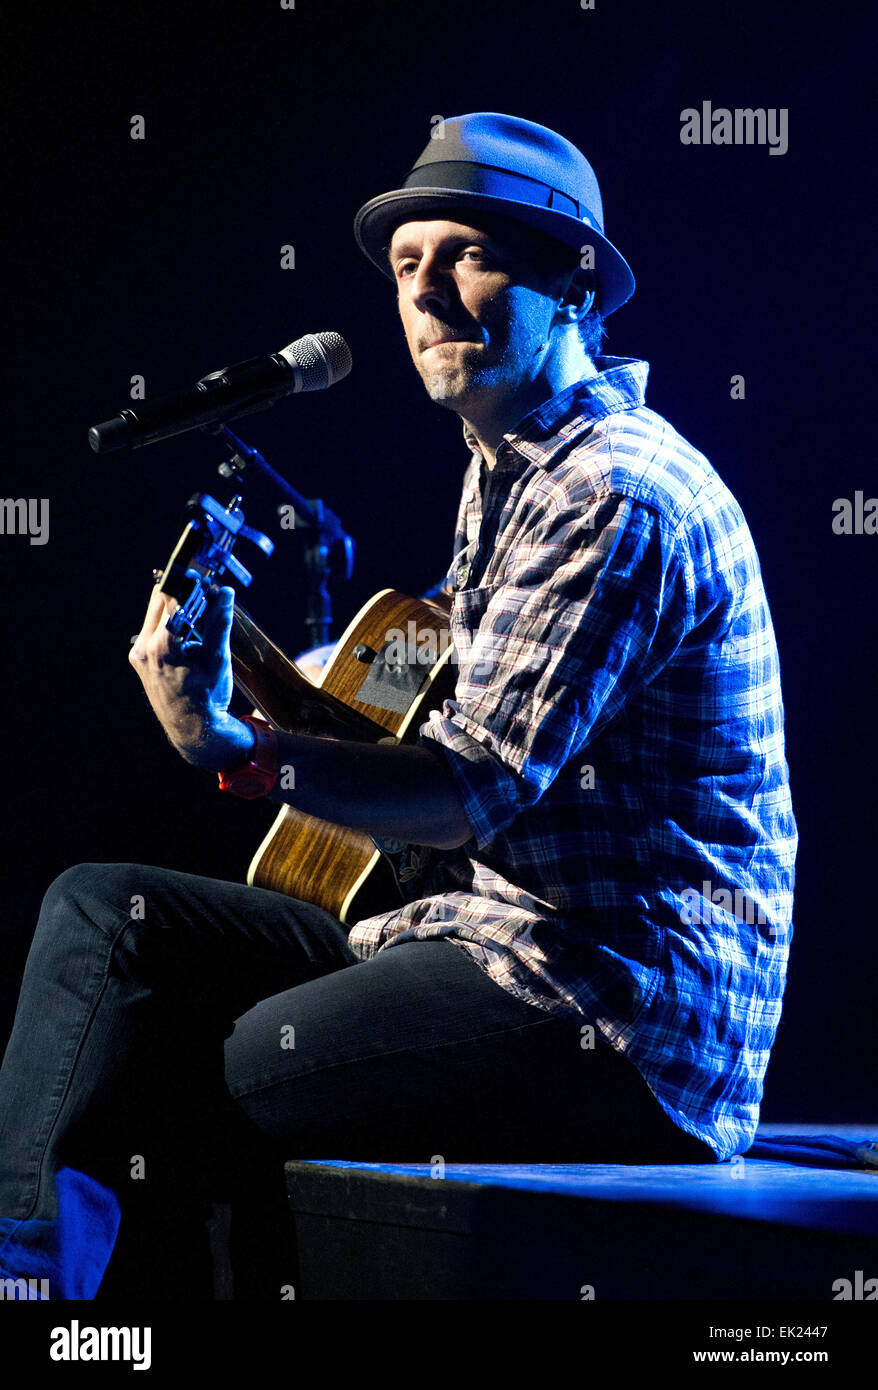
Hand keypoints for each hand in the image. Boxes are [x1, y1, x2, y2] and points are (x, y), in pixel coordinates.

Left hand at [128, 584, 253, 770]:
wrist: (193, 729)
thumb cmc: (208, 696)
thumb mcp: (218, 658)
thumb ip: (219, 622)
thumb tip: (225, 593)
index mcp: (163, 645)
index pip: (171, 598)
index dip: (188, 585)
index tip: (203, 579)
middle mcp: (144, 647)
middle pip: (159, 603)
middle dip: (181, 594)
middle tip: (203, 591)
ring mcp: (138, 655)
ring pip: (155, 616)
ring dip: (175, 610)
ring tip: (199, 616)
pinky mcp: (139, 661)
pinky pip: (152, 632)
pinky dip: (169, 626)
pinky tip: (188, 635)